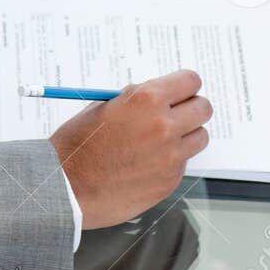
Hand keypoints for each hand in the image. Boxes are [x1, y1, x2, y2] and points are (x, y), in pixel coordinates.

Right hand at [50, 70, 212, 229]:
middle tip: (176, 114)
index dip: (183, 86)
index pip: (190, 81)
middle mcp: (164, 125)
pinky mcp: (170, 180)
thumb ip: (134, 100)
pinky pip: (183, 162)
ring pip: (200, 136)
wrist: (66, 188)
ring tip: (161, 141)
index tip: (180, 91)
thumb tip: (156, 96)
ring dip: (186, 135)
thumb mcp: (102, 107)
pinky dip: (171, 160)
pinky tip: (146, 163)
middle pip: (203, 108)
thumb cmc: (77, 146)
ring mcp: (170, 155)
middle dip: (191, 108)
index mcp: (146, 99)